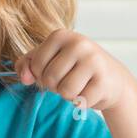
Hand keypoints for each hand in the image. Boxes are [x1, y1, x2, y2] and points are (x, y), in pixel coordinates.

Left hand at [14, 29, 129, 112]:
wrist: (112, 78)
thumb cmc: (74, 68)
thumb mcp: (48, 60)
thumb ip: (27, 65)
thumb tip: (24, 79)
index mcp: (61, 35)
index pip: (36, 64)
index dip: (41, 75)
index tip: (55, 70)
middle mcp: (79, 43)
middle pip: (50, 78)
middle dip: (55, 86)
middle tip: (69, 79)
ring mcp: (94, 61)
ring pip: (64, 91)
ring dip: (68, 95)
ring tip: (79, 85)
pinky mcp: (103, 81)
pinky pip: (80, 101)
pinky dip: (82, 102)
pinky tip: (91, 91)